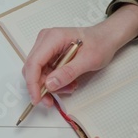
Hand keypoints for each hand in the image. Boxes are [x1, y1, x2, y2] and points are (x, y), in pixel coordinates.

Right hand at [22, 3, 137, 106]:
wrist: (106, 38)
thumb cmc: (100, 44)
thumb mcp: (88, 60)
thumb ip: (68, 72)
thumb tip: (50, 84)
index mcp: (53, 38)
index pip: (33, 62)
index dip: (32, 83)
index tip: (37, 98)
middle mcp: (45, 40)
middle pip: (32, 69)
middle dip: (41, 87)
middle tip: (52, 100)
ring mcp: (45, 47)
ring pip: (37, 73)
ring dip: (50, 85)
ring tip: (69, 87)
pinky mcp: (48, 54)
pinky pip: (44, 72)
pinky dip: (54, 81)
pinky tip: (67, 83)